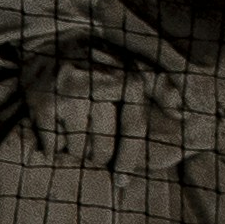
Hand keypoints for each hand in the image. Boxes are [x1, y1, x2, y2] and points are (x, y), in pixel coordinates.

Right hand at [13, 40, 164, 173]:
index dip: (128, 159)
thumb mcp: (132, 66)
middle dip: (98, 155)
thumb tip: (182, 112)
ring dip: (75, 150)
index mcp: (125, 76)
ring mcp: (69, 94)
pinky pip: (51, 146)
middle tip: (92, 150)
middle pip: (102, 147)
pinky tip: (55, 129)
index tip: (121, 180)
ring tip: (73, 132)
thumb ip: (160, 87)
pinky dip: (53, 146)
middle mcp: (98, 84)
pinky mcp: (42, 104)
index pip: (133, 128)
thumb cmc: (98, 62)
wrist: (52, 43)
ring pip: (77, 150)